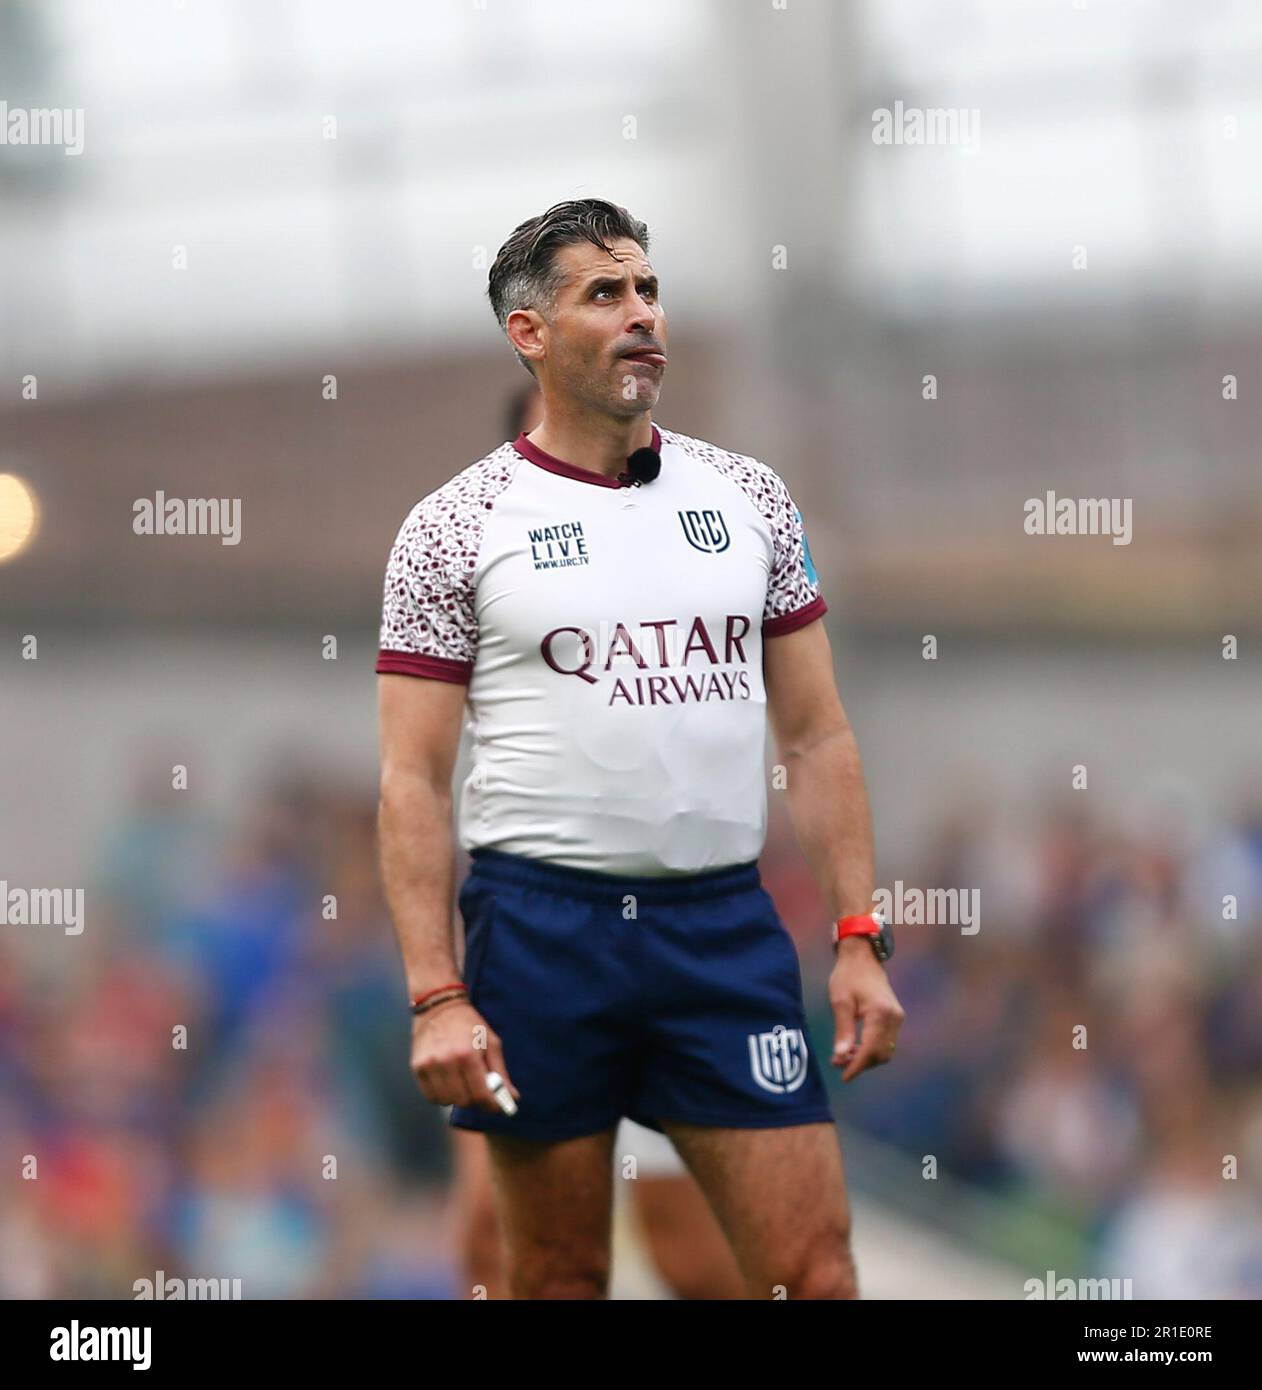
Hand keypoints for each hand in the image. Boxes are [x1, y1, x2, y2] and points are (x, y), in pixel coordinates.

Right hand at [410, 999, 519, 1112]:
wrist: (439, 1006)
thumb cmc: (470, 1024)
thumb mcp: (491, 1042)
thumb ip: (501, 1073)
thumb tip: (513, 1098)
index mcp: (468, 1055)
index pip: (480, 1094)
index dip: (491, 1105)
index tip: (496, 1106)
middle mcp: (446, 1062)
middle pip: (463, 1101)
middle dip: (475, 1101)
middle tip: (479, 1093)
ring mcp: (429, 1065)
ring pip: (445, 1101)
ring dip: (457, 1098)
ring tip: (463, 1084)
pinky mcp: (416, 1068)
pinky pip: (430, 1096)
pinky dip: (441, 1095)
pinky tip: (448, 1083)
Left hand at [828, 939, 904, 1081]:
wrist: (862, 957)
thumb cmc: (848, 976)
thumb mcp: (840, 1002)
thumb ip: (843, 1030)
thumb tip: (841, 1056)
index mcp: (880, 1013)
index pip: (871, 1049)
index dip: (857, 1066)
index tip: (844, 1077)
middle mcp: (894, 1018)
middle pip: (881, 1054)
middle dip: (861, 1063)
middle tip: (838, 1063)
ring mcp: (897, 1018)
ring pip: (885, 1050)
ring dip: (866, 1057)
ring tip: (843, 1055)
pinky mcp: (895, 1017)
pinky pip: (886, 1041)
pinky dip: (872, 1048)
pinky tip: (854, 1046)